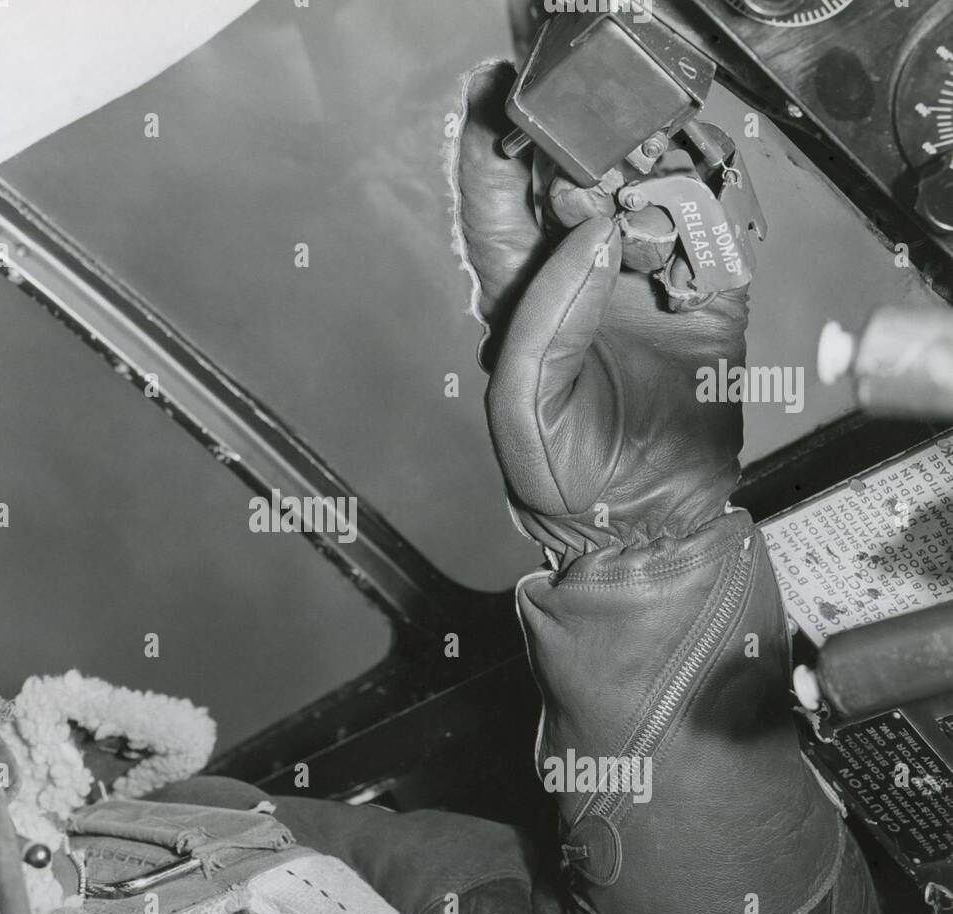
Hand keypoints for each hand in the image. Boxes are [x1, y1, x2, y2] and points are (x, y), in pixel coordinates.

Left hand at [453, 62, 749, 564]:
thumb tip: (595, 234)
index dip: (492, 156)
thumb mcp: (526, 405)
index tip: (495, 106)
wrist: (648, 518)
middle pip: (570, 182)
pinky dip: (707, 204)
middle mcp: (578, 277)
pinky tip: (692, 203)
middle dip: (575, 142)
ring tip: (643, 160)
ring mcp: (644, 279)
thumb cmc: (567, 473)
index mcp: (519, 300)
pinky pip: (711, 228)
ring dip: (646, 163)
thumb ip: (545, 319)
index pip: (495, 212)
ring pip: (644, 190)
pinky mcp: (707, 292)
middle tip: (587, 125)